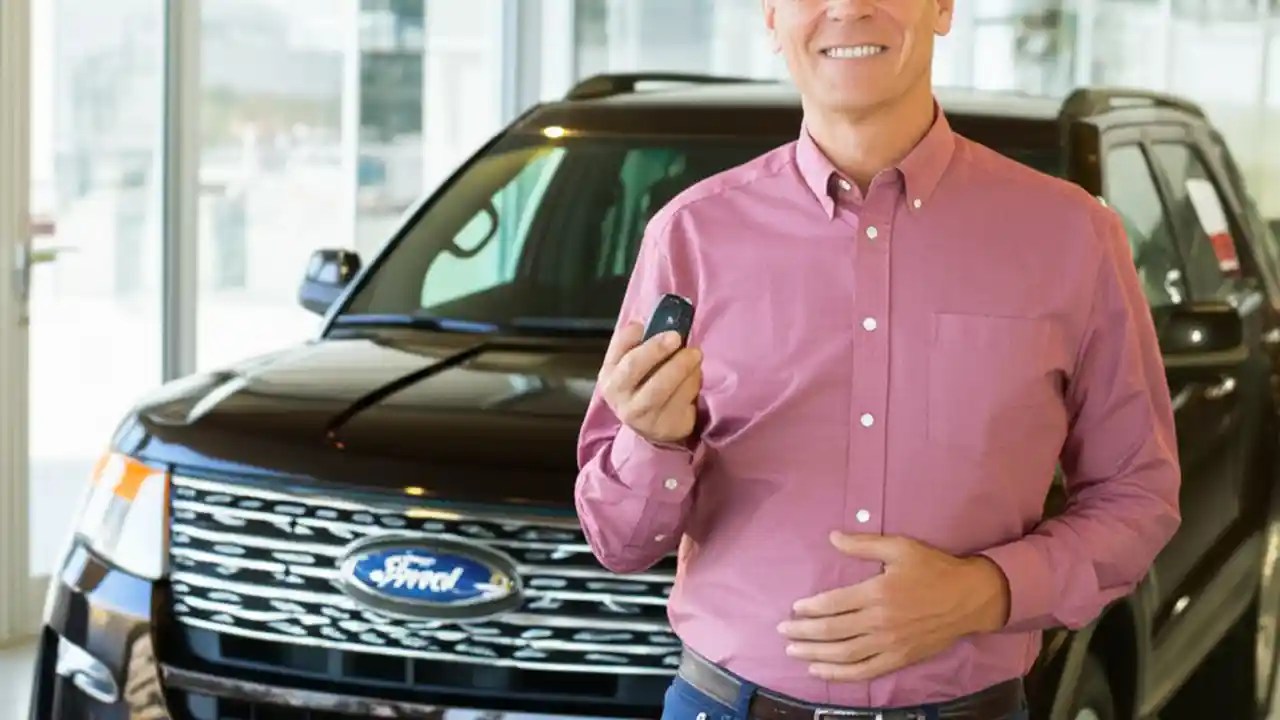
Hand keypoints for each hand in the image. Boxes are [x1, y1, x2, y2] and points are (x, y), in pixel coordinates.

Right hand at [598, 321, 701, 444]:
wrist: (652, 427)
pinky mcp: (665, 426)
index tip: (645, 325)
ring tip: (694, 355)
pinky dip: (693, 382)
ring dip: (682, 366)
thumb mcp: (633, 367)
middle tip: (677, 337)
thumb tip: (647, 322)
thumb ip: (636, 345)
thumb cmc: (644, 386)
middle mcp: (619, 397)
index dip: (630, 336)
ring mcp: (641, 415)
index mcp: (609, 376)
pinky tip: (695, 376)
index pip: (615, 350)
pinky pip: (682, 398)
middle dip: (656, 349)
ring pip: (662, 385)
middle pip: (634, 367)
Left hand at [777, 532, 1009, 681]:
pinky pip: (864, 671)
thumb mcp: (900, 547)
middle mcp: (880, 621)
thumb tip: (832, 537)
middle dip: (803, 633)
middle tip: (783, 631)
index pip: (833, 604)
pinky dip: (840, 674)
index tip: (794, 610)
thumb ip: (863, 543)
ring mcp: (890, 643)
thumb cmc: (934, 569)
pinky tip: (821, 671)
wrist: (970, 597)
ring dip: (815, 655)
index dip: (810, 609)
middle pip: (833, 631)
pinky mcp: (899, 659)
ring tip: (794, 652)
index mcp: (877, 592)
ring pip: (844, 654)